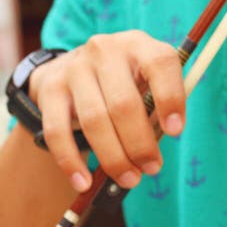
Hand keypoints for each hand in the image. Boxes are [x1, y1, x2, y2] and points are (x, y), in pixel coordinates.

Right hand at [28, 30, 184, 192]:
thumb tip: (159, 146)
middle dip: (140, 143)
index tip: (175, 132)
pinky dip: (71, 161)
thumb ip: (160, 104)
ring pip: (94, 121)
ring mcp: (76, 67)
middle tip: (152, 168)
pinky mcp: (51, 88)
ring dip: (113, 157)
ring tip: (129, 178)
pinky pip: (57, 131)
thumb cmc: (129, 80)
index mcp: (141, 44)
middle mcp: (107, 50)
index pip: (160, 64)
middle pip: (124, 103)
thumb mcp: (150, 79)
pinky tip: (83, 182)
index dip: (171, 99)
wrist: (79, 65)